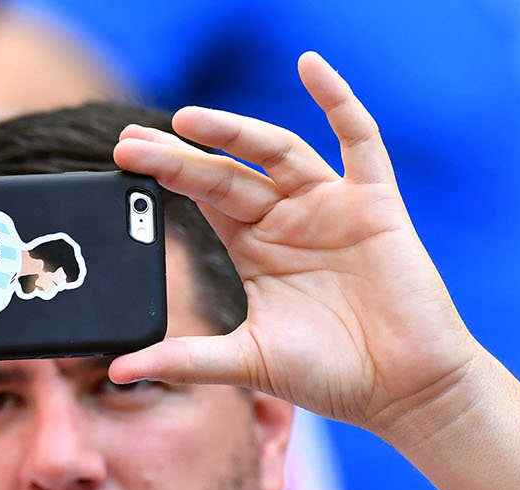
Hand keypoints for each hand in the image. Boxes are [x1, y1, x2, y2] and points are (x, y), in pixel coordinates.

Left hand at [110, 53, 484, 439]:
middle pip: (227, 171)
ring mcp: (330, 206)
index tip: (122, 160)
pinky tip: (311, 67)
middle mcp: (288, 220)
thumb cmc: (331, 376)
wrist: (403, 390)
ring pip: (277, 151)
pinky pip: (359, 140)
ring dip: (234, 131)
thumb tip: (116, 370)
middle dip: (180, 155)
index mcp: (255, 250)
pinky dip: (339, 100)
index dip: (165, 176)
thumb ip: (185, 359)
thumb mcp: (247, 361)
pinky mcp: (374, 203)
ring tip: (189, 120)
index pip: (202, 199)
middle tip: (132, 142)